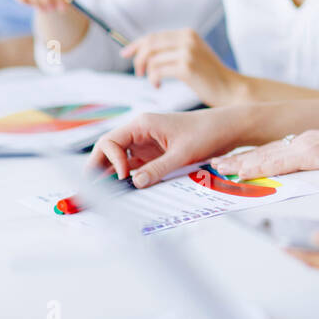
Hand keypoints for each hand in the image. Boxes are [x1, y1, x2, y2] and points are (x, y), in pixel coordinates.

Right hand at [87, 105, 256, 187]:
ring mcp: (146, 144)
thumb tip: (135, 183)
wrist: (227, 128)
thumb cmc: (206, 132)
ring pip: (120, 160)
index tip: (122, 177)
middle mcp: (140, 132)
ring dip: (112, 175)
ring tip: (105, 194)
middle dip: (99, 168)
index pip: (110, 141)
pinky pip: (135, 166)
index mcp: (143, 124)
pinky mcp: (155, 154)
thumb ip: (158, 169)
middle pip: (109, 150)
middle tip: (92, 190)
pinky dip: (129, 178)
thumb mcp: (182, 153)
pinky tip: (125, 190)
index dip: (109, 160)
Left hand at [120, 28, 242, 104]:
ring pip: (152, 59)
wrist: (230, 89)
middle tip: (138, 73)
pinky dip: (153, 79)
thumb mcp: (193, 55)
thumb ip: (174, 49)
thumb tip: (145, 50)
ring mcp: (187, 52)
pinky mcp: (186, 67)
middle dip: (138, 59)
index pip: (154, 35)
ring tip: (153, 81)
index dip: (136, 44)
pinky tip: (158, 86)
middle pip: (149, 44)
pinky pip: (158, 71)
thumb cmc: (210, 76)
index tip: (125, 53)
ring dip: (147, 72)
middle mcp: (187, 39)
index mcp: (188, 34)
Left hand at [211, 115, 318, 177]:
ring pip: (265, 155)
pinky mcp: (311, 153)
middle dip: (238, 159)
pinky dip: (258, 166)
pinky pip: (278, 162)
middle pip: (264, 152)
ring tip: (218, 168)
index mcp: (309, 145)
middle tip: (214, 165)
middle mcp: (302, 142)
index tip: (232, 163)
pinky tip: (243, 171)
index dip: (252, 158)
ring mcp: (305, 146)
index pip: (274, 153)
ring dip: (240, 162)